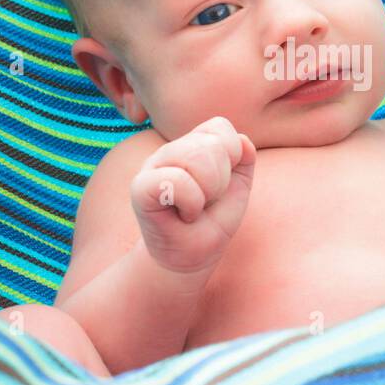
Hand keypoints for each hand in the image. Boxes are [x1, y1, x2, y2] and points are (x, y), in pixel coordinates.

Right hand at [130, 116, 256, 273]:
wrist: (191, 258)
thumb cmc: (212, 220)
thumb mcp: (238, 187)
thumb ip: (244, 158)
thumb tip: (242, 140)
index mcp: (192, 145)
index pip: (219, 127)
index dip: (231, 155)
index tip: (222, 184)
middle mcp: (170, 151)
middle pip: (211, 143)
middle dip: (221, 180)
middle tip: (207, 201)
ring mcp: (152, 166)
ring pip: (197, 156)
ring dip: (207, 192)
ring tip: (195, 208)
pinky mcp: (140, 187)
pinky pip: (176, 179)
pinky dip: (191, 202)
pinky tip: (184, 214)